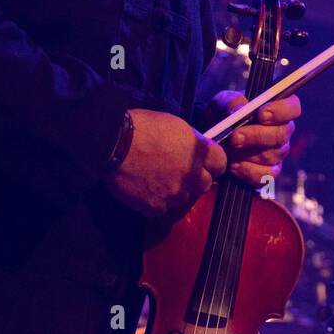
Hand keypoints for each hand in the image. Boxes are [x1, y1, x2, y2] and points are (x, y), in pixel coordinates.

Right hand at [105, 109, 226, 216]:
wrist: (112, 143)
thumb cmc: (141, 127)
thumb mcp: (174, 125)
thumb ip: (191, 141)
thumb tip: (197, 149)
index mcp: (198, 151)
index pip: (221, 163)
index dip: (212, 163)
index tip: (205, 164)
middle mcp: (191, 174)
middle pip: (205, 184)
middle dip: (194, 179)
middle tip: (178, 171)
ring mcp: (174, 193)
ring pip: (183, 198)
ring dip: (175, 191)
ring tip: (156, 178)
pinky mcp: (155, 206)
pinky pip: (162, 208)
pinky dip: (156, 201)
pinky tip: (145, 188)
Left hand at [211, 89, 299, 188]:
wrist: (214, 141)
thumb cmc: (223, 117)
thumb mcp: (221, 104)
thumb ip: (231, 102)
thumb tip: (240, 108)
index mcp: (277, 109)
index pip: (292, 107)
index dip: (281, 111)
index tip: (261, 114)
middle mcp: (282, 131)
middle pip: (281, 134)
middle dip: (257, 136)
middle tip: (235, 137)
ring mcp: (278, 153)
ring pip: (272, 155)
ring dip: (248, 153)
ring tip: (229, 150)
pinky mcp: (269, 173)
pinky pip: (266, 175)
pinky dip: (248, 171)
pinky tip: (234, 165)